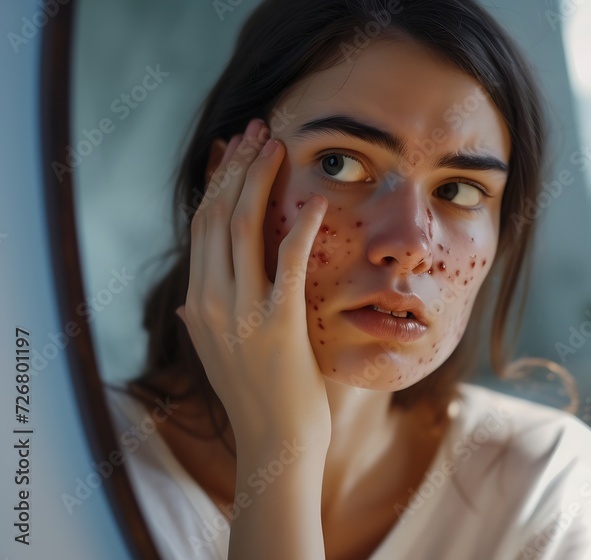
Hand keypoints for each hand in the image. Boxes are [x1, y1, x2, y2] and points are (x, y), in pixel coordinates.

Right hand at [176, 118, 331, 455]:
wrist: (276, 443)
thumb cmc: (259, 397)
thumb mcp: (219, 354)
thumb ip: (201, 320)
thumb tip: (186, 300)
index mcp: (197, 302)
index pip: (202, 225)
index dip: (218, 181)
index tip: (234, 148)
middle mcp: (209, 301)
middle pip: (217, 214)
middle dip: (238, 166)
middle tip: (259, 129)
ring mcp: (240, 312)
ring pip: (242, 227)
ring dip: (260, 179)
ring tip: (277, 145)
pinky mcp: (277, 323)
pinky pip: (287, 263)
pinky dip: (299, 227)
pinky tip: (315, 202)